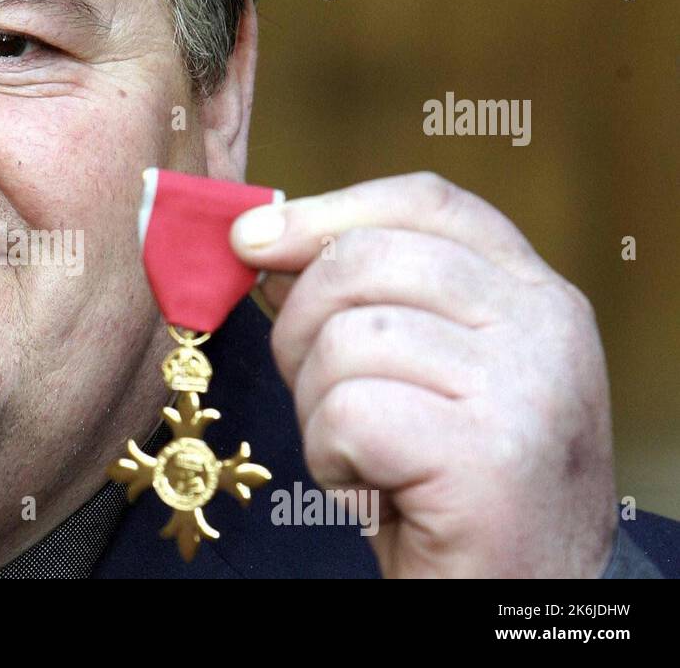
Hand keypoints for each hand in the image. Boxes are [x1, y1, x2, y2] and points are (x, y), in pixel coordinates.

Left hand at [231, 172, 617, 576]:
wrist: (514, 597)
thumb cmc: (450, 484)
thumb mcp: (425, 372)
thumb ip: (372, 301)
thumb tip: (267, 244)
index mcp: (535, 292)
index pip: (426, 200)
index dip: (326, 209)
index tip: (253, 239)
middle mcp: (544, 323)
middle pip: (366, 259)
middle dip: (300, 324)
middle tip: (314, 390)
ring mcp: (525, 386)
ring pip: (346, 339)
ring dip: (317, 406)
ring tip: (358, 452)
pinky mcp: (489, 454)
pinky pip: (348, 412)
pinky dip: (331, 458)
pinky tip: (369, 488)